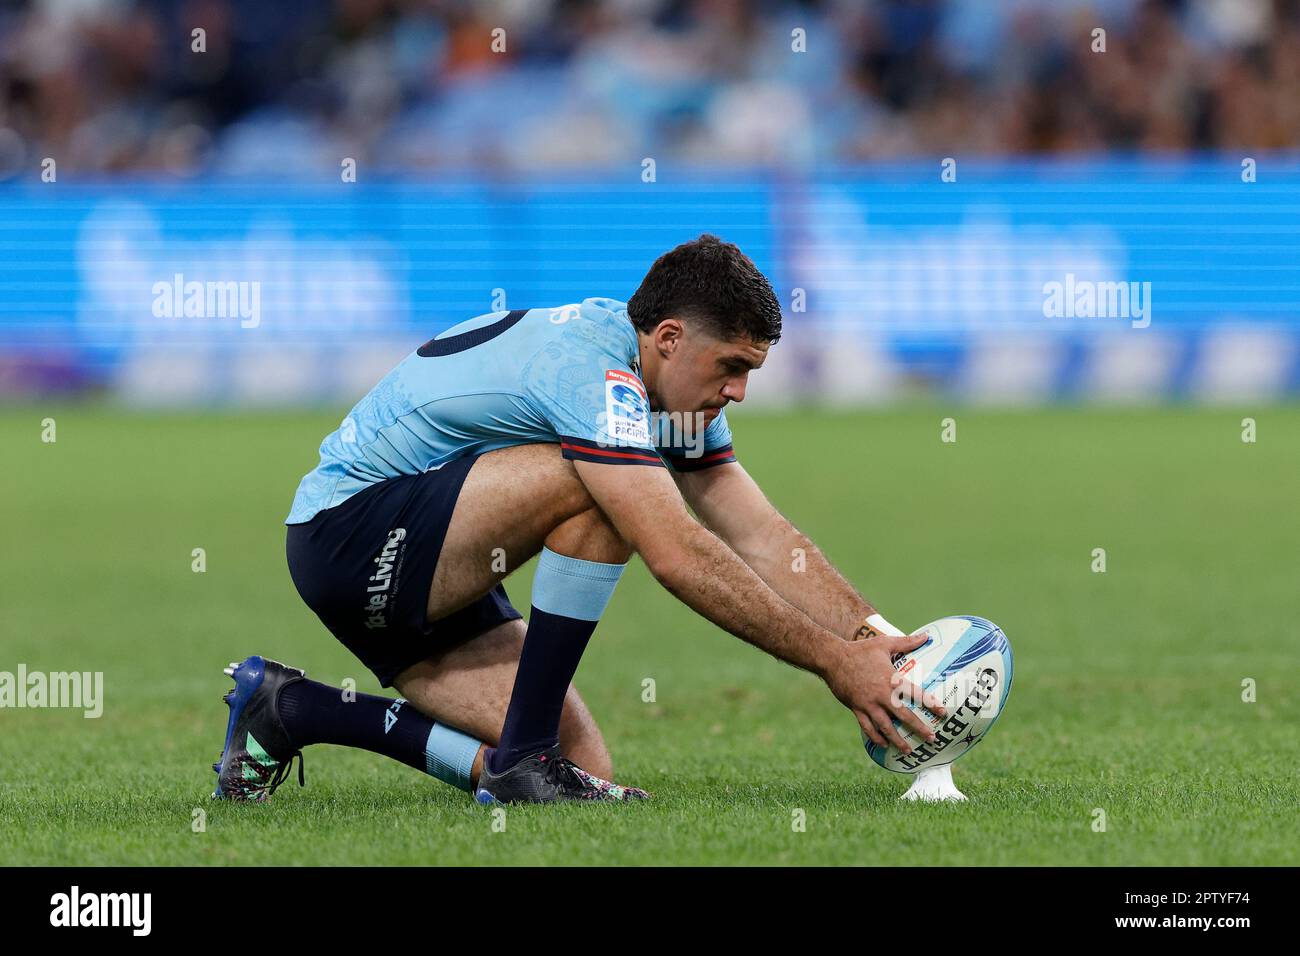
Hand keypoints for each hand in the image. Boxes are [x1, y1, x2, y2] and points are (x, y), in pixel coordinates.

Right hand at [821, 632, 946, 753]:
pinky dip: (876, 737)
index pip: (915, 694)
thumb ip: (907, 642)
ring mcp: (868, 704)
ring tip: (908, 751)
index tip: (943, 712)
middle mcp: (881, 695)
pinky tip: (883, 744)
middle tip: (932, 738)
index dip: (930, 703)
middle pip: (904, 716)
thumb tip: (927, 636)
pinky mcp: (856, 709)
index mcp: (891, 680)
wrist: (832, 658)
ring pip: (886, 727)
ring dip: (898, 740)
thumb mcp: (884, 643)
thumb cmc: (860, 650)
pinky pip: (867, 727)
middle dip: (919, 728)